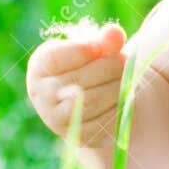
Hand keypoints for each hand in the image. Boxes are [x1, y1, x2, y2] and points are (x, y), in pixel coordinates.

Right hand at [26, 20, 128, 151]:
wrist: (93, 100)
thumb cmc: (90, 65)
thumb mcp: (93, 48)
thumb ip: (103, 40)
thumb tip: (115, 33)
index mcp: (41, 67)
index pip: (57, 58)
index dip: (86, 49)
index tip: (105, 44)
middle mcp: (43, 94)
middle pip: (79, 79)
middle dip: (110, 66)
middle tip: (125, 59)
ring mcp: (58, 118)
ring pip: (93, 100)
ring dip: (118, 85)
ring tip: (127, 75)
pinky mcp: (79, 135)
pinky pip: (103, 120)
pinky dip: (119, 105)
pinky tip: (124, 95)